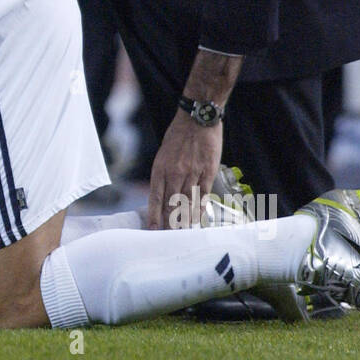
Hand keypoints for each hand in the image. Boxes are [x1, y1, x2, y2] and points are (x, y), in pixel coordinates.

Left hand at [146, 111, 222, 228]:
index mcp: (160, 169)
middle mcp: (174, 173)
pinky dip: (199, 210)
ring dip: (185, 221)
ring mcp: (192, 174)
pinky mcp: (207, 173)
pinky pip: (202, 196)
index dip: (154, 217)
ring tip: (183, 236)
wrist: (198, 119)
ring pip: (187, 203)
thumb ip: (162, 175)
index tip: (152, 231)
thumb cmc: (178, 136)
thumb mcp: (163, 155)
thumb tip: (161, 197)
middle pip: (171, 205)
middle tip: (169, 239)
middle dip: (169, 224)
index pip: (155, 199)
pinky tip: (198, 221)